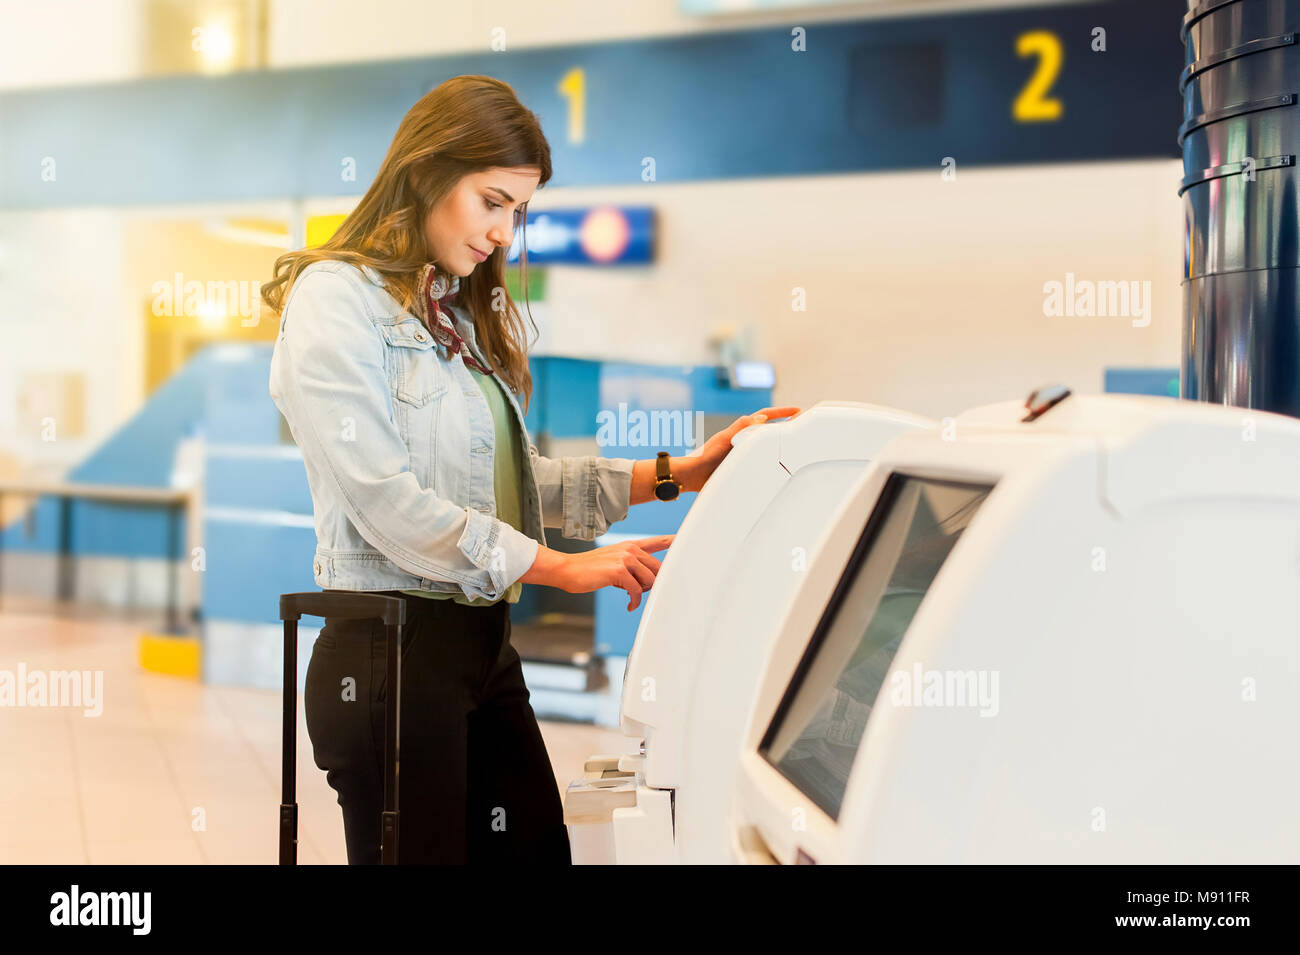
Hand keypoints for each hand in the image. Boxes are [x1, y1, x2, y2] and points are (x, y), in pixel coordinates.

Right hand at [520, 535, 674, 610]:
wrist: (567, 569)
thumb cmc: (589, 570)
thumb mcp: (613, 562)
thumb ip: (632, 567)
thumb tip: (648, 582)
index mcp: (630, 546)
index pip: (658, 542)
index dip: (674, 542)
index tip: (688, 542)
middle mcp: (630, 549)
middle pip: (659, 568)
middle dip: (655, 584)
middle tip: (642, 593)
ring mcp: (625, 558)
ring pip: (650, 581)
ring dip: (643, 593)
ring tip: (632, 597)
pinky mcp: (618, 571)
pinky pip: (637, 590)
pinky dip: (635, 601)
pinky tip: (630, 605)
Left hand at [682, 406, 800, 491]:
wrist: (691, 476)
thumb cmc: (704, 456)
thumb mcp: (724, 439)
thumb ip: (741, 427)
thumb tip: (761, 417)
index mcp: (741, 430)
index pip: (766, 416)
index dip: (782, 412)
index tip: (798, 410)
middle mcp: (743, 440)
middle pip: (769, 429)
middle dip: (786, 425)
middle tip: (804, 425)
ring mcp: (742, 452)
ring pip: (766, 445)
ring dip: (780, 443)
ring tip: (797, 443)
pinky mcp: (740, 466)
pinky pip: (760, 460)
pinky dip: (771, 460)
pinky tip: (779, 466)